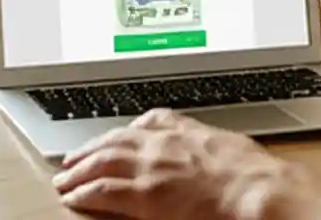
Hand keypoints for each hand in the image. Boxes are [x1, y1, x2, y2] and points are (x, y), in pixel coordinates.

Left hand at [53, 109, 320, 219]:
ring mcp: (151, 168)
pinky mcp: (143, 195)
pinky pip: (102, 192)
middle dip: (92, 148)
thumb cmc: (254, 174)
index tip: (115, 134)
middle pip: (117, 140)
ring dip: (79, 170)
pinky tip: (73, 198)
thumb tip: (216, 149)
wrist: (255, 190)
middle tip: (74, 157)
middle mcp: (163, 144)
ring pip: (102, 163)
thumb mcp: (232, 144)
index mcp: (186, 131)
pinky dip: (84, 193)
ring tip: (64, 179)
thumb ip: (213, 144)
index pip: (148, 122)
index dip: (126, 130)